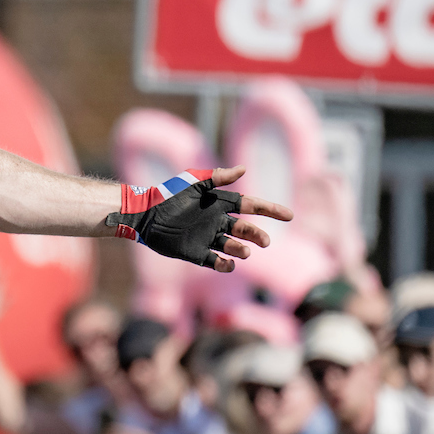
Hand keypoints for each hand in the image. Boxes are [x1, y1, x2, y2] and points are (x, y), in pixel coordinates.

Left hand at [112, 166, 292, 272]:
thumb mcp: (193, 183)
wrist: (144, 214)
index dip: (270, 210)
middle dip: (257, 234)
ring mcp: (208, 238)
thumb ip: (217, 178)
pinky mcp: (196, 253)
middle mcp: (217, 222)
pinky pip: (215, 261)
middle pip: (246, 229)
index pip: (251, 206)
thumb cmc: (168, 195)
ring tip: (244, 251)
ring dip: (242, 249)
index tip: (288, 215)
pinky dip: (225, 264)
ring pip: (233, 247)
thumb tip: (243, 169)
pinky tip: (228, 263)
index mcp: (220, 204)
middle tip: (264, 241)